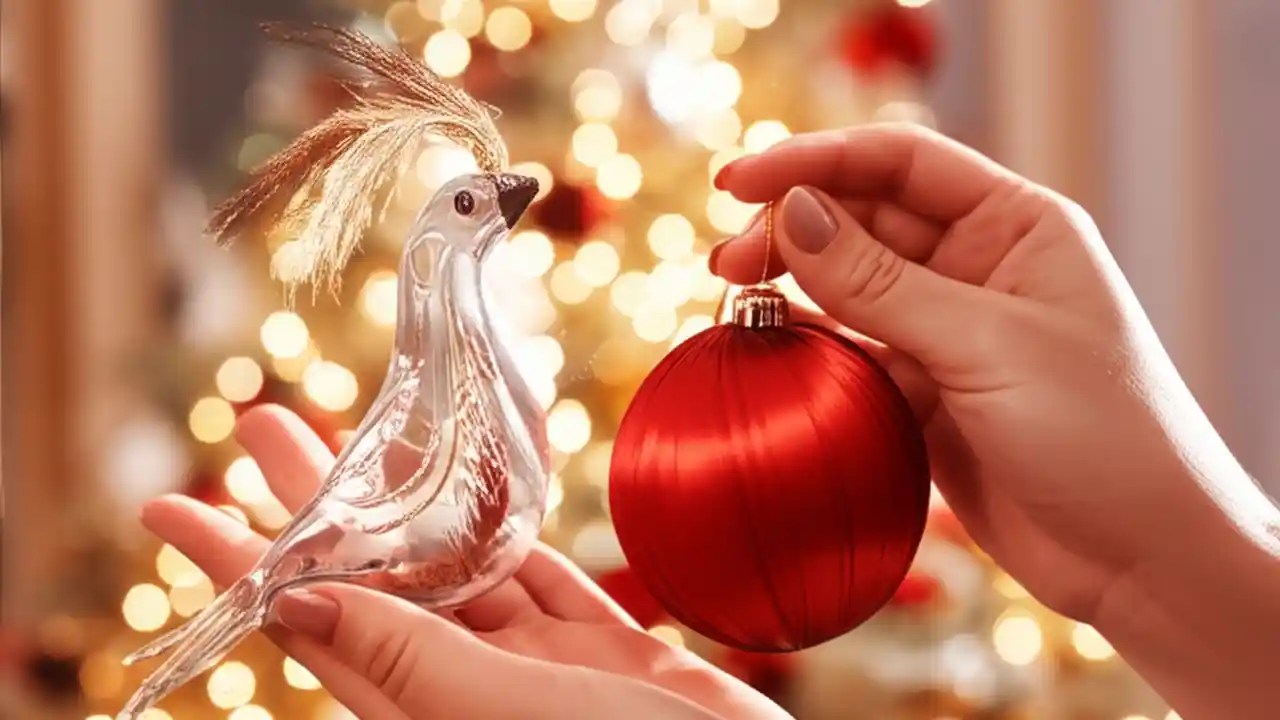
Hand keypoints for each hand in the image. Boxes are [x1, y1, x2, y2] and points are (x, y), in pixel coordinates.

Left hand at [141, 405, 785, 719]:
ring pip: (448, 565)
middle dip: (313, 498)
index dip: (235, 562)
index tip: (173, 504)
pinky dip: (507, 527)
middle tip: (267, 421)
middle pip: (368, 576)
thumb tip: (300, 600)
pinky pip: (535, 574)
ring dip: (404, 497)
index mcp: (418, 708)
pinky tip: (483, 485)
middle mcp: (462, 685)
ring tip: (362, 428)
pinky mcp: (594, 647)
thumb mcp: (503, 712)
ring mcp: (531, 665)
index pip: (304, 622)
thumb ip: (406, 659)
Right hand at [711, 124, 1279, 716]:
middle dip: (792, 228)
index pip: (900, 162)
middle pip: (864, 219)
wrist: (1142, 558)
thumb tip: (792, 216)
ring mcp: (949, 331)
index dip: (816, 160)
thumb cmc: (1102, 436)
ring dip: (793, 288)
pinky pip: (853, 352)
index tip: (740, 179)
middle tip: (727, 258)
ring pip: (850, 287)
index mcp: (1015, 225)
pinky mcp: (926, 393)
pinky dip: (810, 348)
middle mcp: (978, 266)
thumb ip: (881, 283)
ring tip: (734, 299)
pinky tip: (772, 351)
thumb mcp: (986, 345)